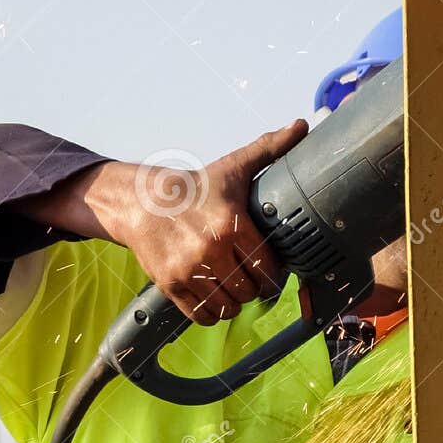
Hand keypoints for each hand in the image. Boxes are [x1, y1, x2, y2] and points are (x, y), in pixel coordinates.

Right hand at [122, 120, 308, 325]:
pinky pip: (202, 316)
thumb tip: (301, 126)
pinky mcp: (170, 286)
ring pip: (228, 307)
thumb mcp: (232, 166)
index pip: (266, 266)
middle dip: (254, 287)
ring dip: (235, 302)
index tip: (271, 269)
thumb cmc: (194, 188)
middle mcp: (208, 250)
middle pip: (249, 290)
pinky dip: (213, 313)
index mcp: (229, 223)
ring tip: (234, 289)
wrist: (141, 201)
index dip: (273, 273)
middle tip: (252, 278)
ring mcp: (188, 270)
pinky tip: (216, 299)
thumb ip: (269, 148)